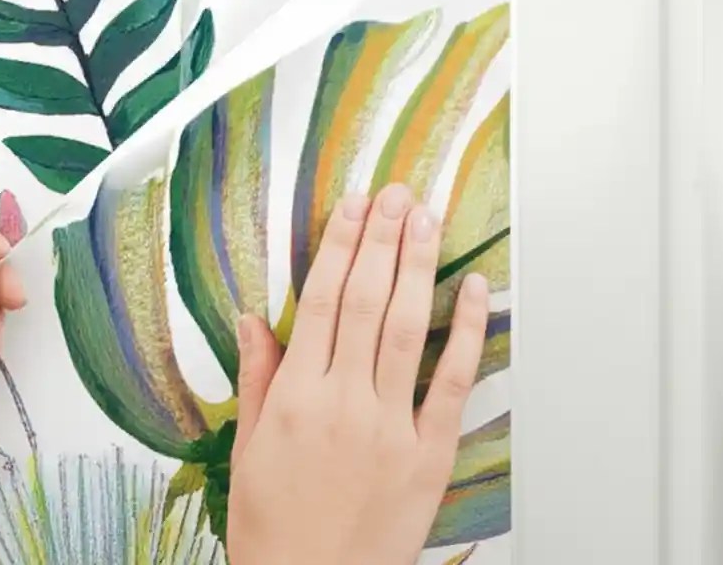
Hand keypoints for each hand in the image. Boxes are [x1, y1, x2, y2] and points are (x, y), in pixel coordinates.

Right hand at [226, 184, 489, 564]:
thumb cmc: (275, 528)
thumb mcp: (250, 449)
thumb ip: (260, 378)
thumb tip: (254, 317)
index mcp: (296, 398)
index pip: (321, 302)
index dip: (341, 247)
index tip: (354, 206)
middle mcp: (343, 402)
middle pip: (365, 303)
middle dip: (382, 241)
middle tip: (396, 193)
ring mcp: (390, 427)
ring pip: (405, 329)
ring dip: (417, 267)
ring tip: (426, 219)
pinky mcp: (428, 454)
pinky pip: (451, 383)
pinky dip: (464, 333)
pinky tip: (472, 291)